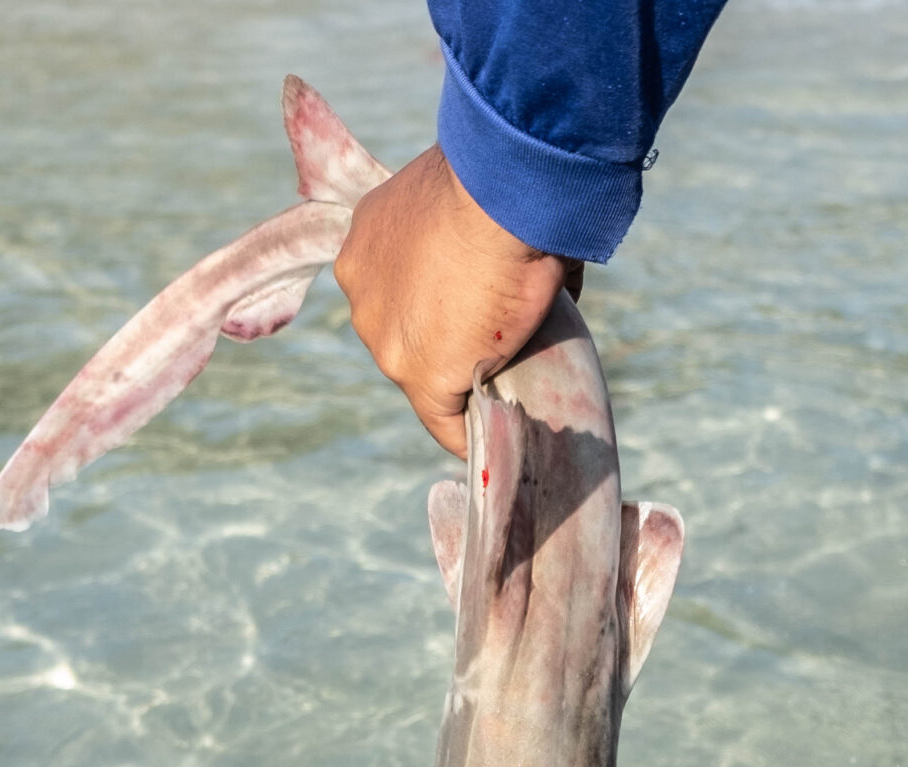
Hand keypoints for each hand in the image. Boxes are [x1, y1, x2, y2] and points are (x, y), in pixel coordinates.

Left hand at [333, 145, 577, 457]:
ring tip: (506, 393)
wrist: (505, 192)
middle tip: (496, 350)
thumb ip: (493, 247)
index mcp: (371, 238)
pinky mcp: (419, 374)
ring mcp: (383, 334)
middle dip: (446, 341)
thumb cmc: (508, 184)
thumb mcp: (485, 211)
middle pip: (405, 333)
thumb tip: (547, 279)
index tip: (474, 316)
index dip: (440, 306)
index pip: (401, 290)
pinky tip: (494, 441)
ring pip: (422, 375)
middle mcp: (360, 286)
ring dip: (460, 383)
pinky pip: (443, 419)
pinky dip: (469, 432)